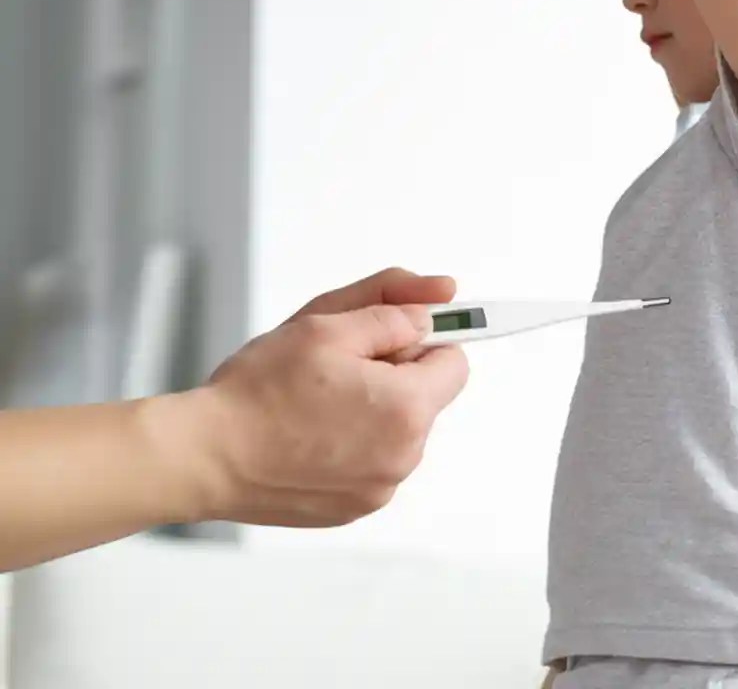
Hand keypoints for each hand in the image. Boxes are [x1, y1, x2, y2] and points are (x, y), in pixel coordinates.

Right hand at [194, 268, 468, 526]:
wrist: (205, 457)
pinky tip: (308, 435)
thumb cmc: (258, 393)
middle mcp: (405, 455)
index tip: (392, 336)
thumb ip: (391, 312)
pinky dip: (350, 447)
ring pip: (397, 432)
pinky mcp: (354, 507)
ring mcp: (380, 488)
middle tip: (335, 368)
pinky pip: (371, 464)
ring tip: (314, 404)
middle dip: (391, 376)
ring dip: (369, 412)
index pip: (454, 362)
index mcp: (407, 408)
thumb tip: (433, 308)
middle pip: (424, 398)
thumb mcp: (326, 327)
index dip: (422, 342)